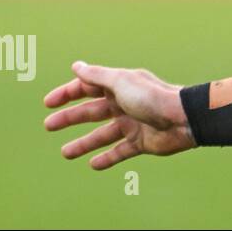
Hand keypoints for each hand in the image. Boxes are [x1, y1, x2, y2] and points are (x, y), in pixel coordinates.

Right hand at [43, 61, 196, 169]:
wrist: (183, 119)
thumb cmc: (152, 97)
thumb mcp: (121, 82)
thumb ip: (98, 76)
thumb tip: (77, 65)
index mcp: (119, 86)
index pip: (88, 88)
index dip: (67, 94)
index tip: (48, 103)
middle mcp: (124, 104)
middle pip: (91, 112)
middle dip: (70, 118)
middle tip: (49, 126)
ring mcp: (132, 124)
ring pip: (103, 135)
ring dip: (84, 143)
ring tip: (65, 153)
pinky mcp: (141, 143)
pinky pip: (120, 151)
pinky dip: (107, 158)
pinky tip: (93, 164)